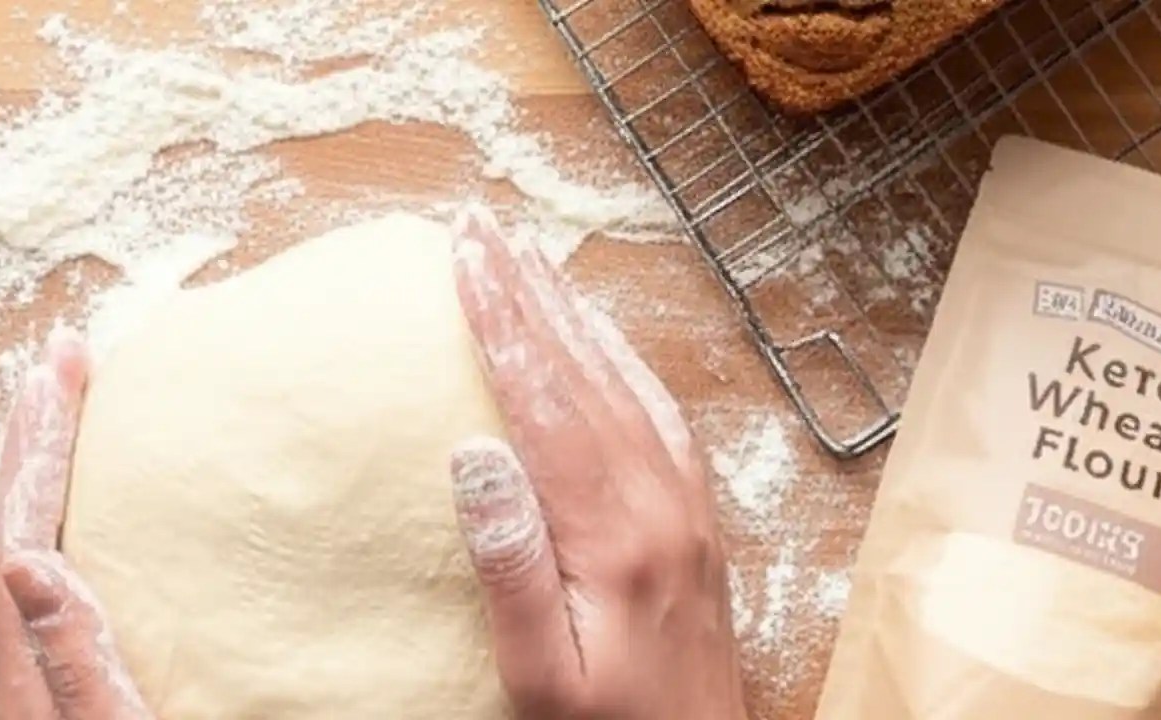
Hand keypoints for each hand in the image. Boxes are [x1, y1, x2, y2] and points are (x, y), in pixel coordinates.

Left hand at [0, 331, 151, 719]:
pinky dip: (73, 519)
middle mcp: (27, 658)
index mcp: (28, 669)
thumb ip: (73, 667)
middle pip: (22, 523)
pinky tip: (98, 513)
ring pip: (38, 542)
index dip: (47, 444)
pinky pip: (65, 571)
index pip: (31, 530)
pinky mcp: (77, 677)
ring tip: (67, 410)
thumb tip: (28, 567)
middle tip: (63, 358)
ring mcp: (46, 667)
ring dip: (48, 467)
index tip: (67, 366)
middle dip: (39, 434)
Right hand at [449, 208, 745, 718]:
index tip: (466, 255)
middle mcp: (660, 498)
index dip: (501, 320)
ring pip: (625, 378)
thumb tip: (474, 453)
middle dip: (529, 289)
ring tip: (530, 257)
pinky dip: (620, 357)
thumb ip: (510, 567)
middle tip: (484, 226)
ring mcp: (686, 501)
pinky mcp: (695, 513)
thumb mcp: (541, 676)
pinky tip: (599, 338)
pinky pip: (657, 411)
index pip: (545, 400)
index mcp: (617, 533)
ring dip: (573, 311)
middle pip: (585, 370)